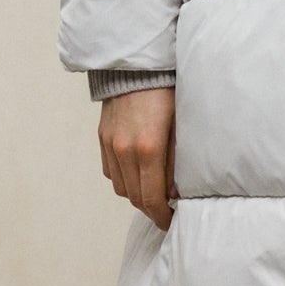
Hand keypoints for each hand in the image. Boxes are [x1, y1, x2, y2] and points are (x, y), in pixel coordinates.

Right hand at [98, 88, 177, 232]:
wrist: (138, 64)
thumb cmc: (168, 90)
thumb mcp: (181, 125)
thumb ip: (178, 160)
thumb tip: (176, 192)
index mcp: (148, 148)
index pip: (151, 198)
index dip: (161, 216)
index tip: (170, 222)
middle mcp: (125, 150)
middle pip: (134, 197)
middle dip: (150, 210)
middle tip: (164, 213)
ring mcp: (110, 144)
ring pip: (120, 187)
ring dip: (136, 195)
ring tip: (152, 194)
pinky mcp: (103, 137)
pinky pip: (110, 171)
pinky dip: (123, 179)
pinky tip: (137, 174)